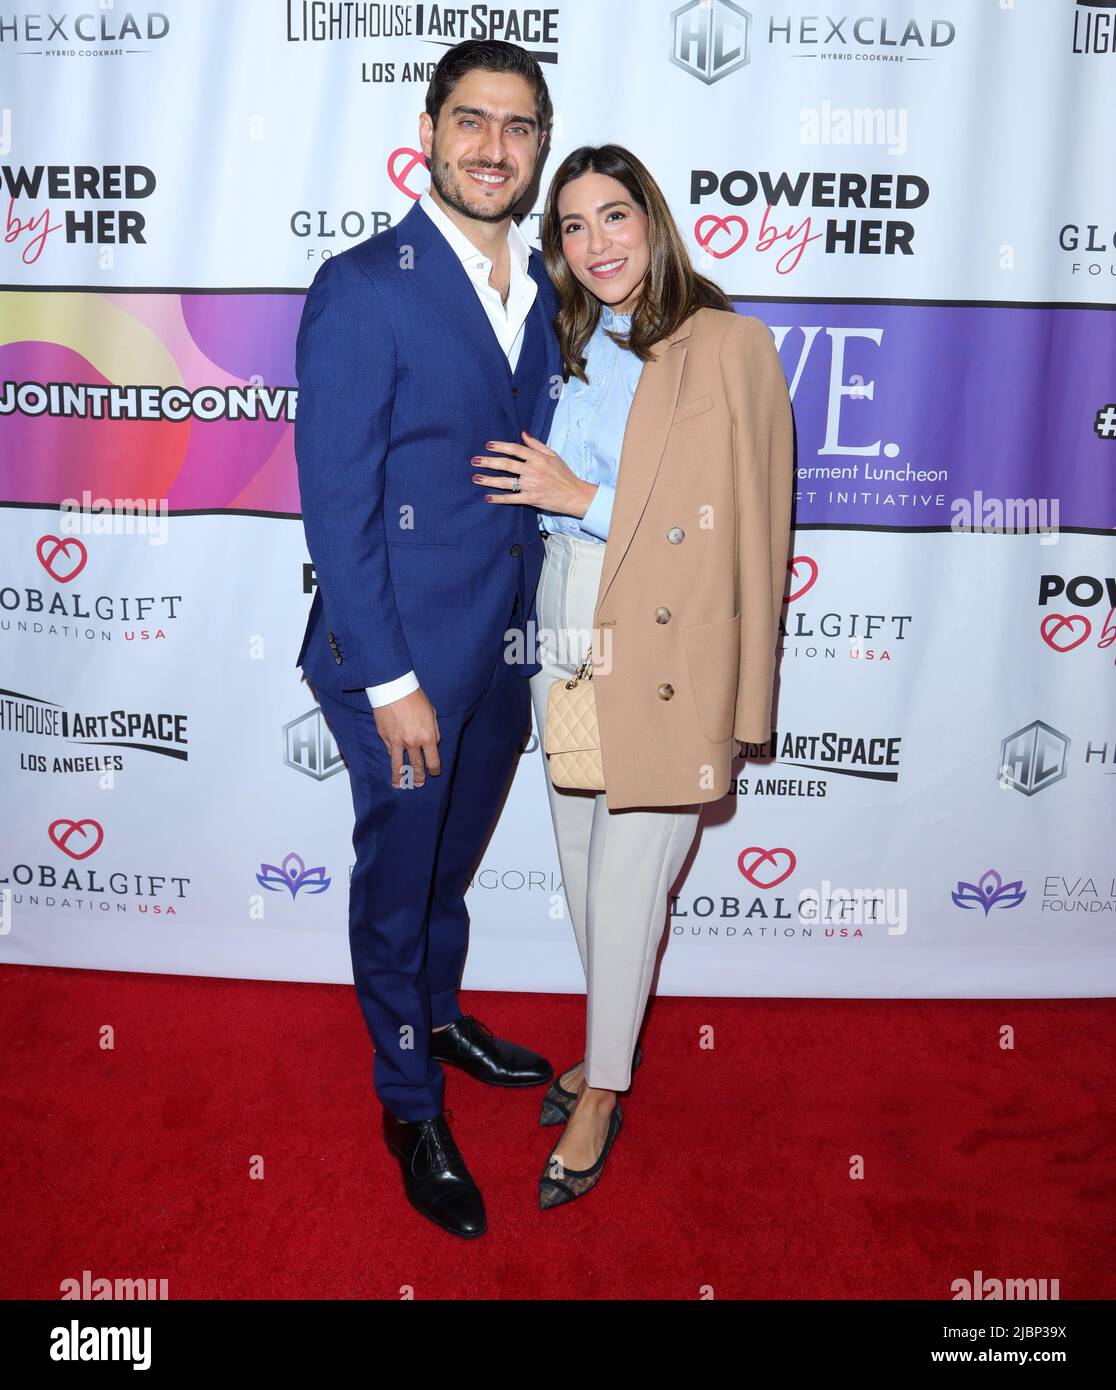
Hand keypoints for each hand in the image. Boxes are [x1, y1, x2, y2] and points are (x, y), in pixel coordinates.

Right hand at [372, 687, 440, 788]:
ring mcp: (397, 741)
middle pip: (416, 766)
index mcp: (427, 737)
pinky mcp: (384, 737)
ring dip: (400, 777)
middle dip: (418, 777)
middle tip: (419, 784)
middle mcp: (412, 742)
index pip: (433, 761)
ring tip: (400, 785)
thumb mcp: (432, 714)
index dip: (434, 770)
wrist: (394, 688)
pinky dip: (392, 757)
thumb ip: (433, 732)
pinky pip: (390, 751)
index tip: (434, 773)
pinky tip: (394, 761)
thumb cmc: (415, 698)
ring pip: (398, 765)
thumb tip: (432, 744)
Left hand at [472, 430, 596, 515]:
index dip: (500, 446)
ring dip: (489, 480)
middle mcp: (533, 470)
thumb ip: (537, 445)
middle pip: (506, 464)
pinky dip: (499, 498)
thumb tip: (523, 434)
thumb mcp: (553, 455)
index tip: (488, 445)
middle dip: (489, 462)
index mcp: (538, 458)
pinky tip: (488, 497)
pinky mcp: (532, 499)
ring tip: (476, 478)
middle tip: (475, 461)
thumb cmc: (564, 474)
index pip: (515, 449)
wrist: (575, 494)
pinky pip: (512, 498)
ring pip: (506, 482)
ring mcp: (532, 485)